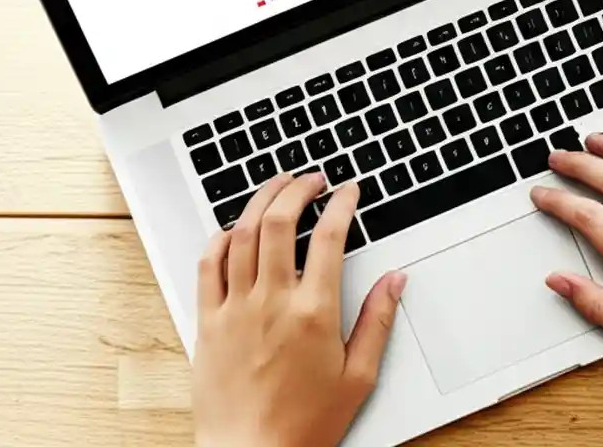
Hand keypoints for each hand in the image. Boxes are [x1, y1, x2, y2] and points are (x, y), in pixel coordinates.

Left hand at [193, 173, 407, 446]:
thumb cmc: (305, 424)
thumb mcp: (359, 376)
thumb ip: (378, 321)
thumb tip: (395, 281)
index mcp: (314, 313)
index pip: (329, 237)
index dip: (342, 204)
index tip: (349, 191)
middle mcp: (272, 302)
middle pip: (279, 221)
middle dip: (298, 188)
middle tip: (313, 179)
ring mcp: (235, 309)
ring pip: (241, 234)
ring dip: (260, 201)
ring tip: (276, 187)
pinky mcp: (208, 321)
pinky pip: (208, 265)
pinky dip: (220, 238)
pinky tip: (233, 228)